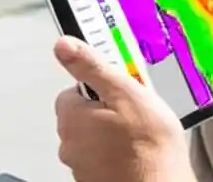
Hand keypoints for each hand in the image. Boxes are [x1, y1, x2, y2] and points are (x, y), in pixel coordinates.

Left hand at [53, 36, 195, 181]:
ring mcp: (80, 166)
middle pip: (83, 114)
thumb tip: (64, 45)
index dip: (100, 86)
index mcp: (72, 117)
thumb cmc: (148, 146)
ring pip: (94, 137)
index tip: (121, 89)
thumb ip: (93, 67)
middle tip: (136, 111)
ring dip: (113, 133)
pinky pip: (103, 157)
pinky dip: (117, 154)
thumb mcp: (126, 92)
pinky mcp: (94, 179)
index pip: (73, 89)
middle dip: (107, 110)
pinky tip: (139, 152)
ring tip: (141, 134)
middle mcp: (68, 144)